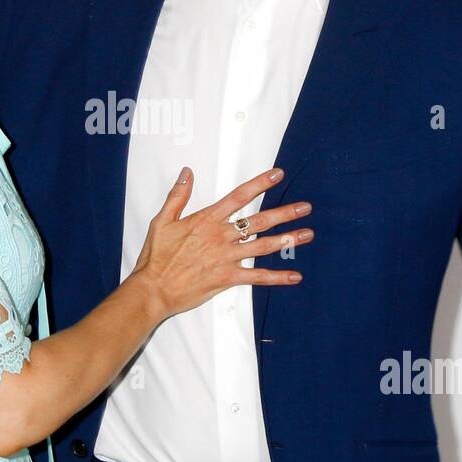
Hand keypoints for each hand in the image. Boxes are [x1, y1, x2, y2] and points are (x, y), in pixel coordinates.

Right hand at [129, 166, 312, 319]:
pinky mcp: (227, 278)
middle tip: (305, 207)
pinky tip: (294, 276)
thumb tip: (186, 173)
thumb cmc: (156, 257)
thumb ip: (177, 196)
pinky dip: (277, 277)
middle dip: (285, 213)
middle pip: (259, 220)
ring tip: (307, 234)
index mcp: (207, 220)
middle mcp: (221, 237)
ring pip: (263, 246)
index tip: (277, 175)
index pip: (239, 197)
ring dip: (287, 240)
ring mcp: (226, 258)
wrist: (154, 288)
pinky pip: (257, 277)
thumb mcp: (162, 221)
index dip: (260, 184)